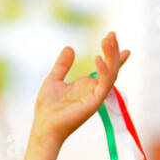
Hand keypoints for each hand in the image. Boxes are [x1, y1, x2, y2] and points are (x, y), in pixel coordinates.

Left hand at [29, 32, 129, 148]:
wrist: (44, 126)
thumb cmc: (48, 108)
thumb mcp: (54, 79)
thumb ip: (63, 65)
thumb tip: (69, 48)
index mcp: (87, 85)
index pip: (105, 67)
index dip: (112, 54)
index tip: (114, 38)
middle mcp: (94, 89)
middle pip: (111, 67)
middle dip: (113, 50)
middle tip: (111, 33)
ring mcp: (96, 96)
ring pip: (111, 73)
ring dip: (111, 56)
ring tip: (107, 39)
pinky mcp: (95, 102)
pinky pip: (104, 84)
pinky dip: (103, 70)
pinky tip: (99, 58)